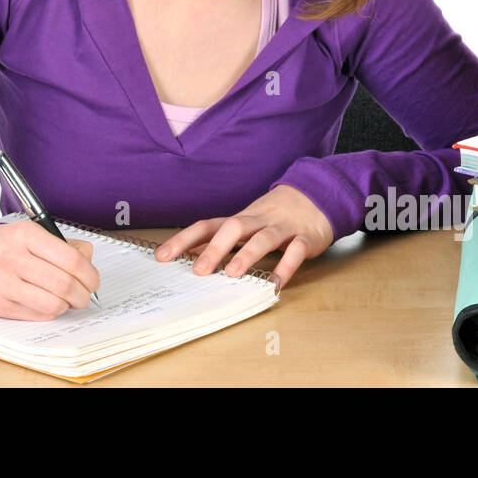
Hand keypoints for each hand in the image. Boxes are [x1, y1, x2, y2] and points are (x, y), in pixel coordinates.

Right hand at [0, 220, 99, 320]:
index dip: (89, 274)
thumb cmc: (7, 246)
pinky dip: (50, 312)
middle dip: (83, 294)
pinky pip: (37, 315)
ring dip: (67, 305)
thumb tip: (88, 259)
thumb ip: (64, 245)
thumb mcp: (33, 233)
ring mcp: (3, 284)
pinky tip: (48, 303)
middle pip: (64, 284)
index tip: (93, 280)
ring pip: (52, 304)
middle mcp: (12, 258)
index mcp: (25, 235)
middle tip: (85, 294)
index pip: (70, 259)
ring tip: (67, 300)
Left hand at [153, 185, 333, 289]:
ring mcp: (282, 228)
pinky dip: (286, 266)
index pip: (207, 226)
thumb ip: (221, 239)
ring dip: (248, 254)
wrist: (316, 196)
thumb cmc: (273, 216)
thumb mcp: (245, 225)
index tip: (161, 257)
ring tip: (233, 274)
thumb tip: (191, 254)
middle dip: (215, 248)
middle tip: (198, 271)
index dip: (183, 240)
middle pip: (233, 227)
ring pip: (264, 238)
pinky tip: (275, 283)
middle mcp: (258, 221)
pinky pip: (296, 250)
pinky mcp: (305, 237)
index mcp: (240, 220)